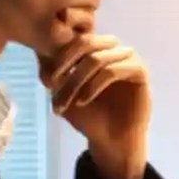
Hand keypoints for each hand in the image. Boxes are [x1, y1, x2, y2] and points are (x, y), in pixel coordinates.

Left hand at [38, 31, 151, 178]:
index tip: (46, 81)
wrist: (110, 140)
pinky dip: (93, 86)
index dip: (56, 56)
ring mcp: (128, 57)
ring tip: (67, 102)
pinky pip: (112, 71)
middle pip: (85, 42)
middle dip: (64, 64)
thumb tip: (38, 49)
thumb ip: (53, 71)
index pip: (74, 38)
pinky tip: (83, 101)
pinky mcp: (140, 71)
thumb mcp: (62, 91)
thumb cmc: (87, 115)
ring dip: (76, 81)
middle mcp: (113, 48)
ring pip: (96, 59)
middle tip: (51, 85)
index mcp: (96, 48)